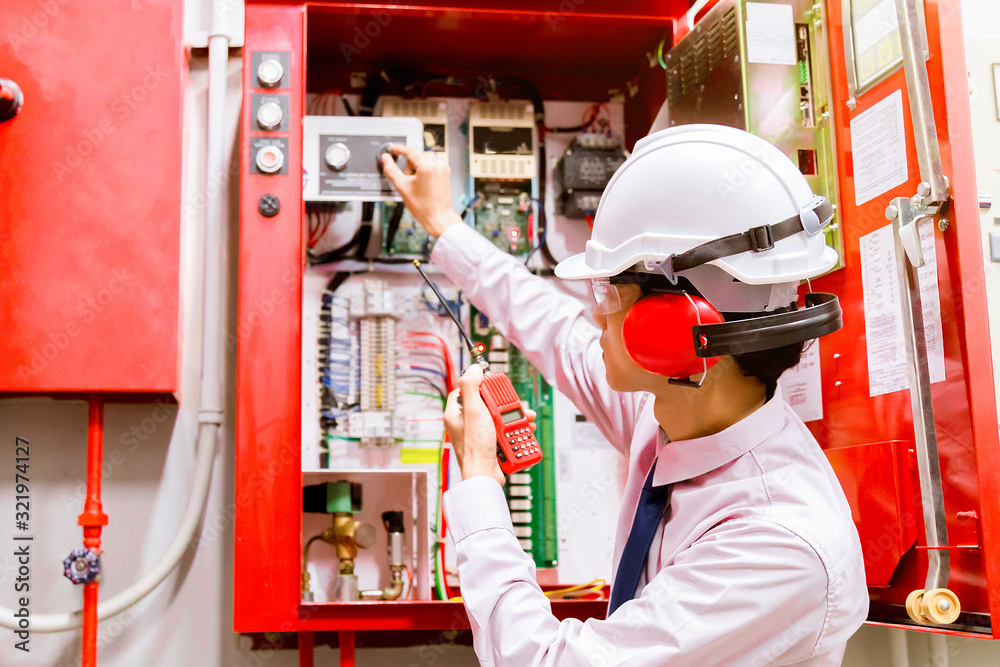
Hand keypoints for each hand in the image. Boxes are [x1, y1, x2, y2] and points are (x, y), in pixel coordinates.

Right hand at [380, 145, 461, 237]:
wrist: (438, 217)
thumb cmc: (423, 207)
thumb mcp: (402, 187)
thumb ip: (391, 170)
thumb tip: (385, 159)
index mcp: (428, 166)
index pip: (410, 152)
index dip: (399, 149)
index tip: (393, 148)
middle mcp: (438, 164)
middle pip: (416, 158)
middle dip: (410, 168)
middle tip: (409, 183)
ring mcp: (443, 169)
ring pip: (423, 162)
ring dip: (417, 171)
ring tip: (418, 187)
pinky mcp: (445, 173)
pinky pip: (430, 167)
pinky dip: (424, 173)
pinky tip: (424, 186)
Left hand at [444, 365, 536, 486]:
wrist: (485, 476)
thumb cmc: (475, 446)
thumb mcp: (474, 410)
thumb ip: (471, 387)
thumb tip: (472, 369)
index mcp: (456, 414)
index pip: (464, 390)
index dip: (479, 385)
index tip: (491, 383)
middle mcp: (466, 424)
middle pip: (487, 404)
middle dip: (505, 404)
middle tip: (515, 404)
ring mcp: (478, 435)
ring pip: (499, 418)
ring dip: (515, 418)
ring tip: (526, 420)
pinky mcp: (490, 445)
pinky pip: (504, 432)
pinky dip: (515, 431)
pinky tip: (524, 431)